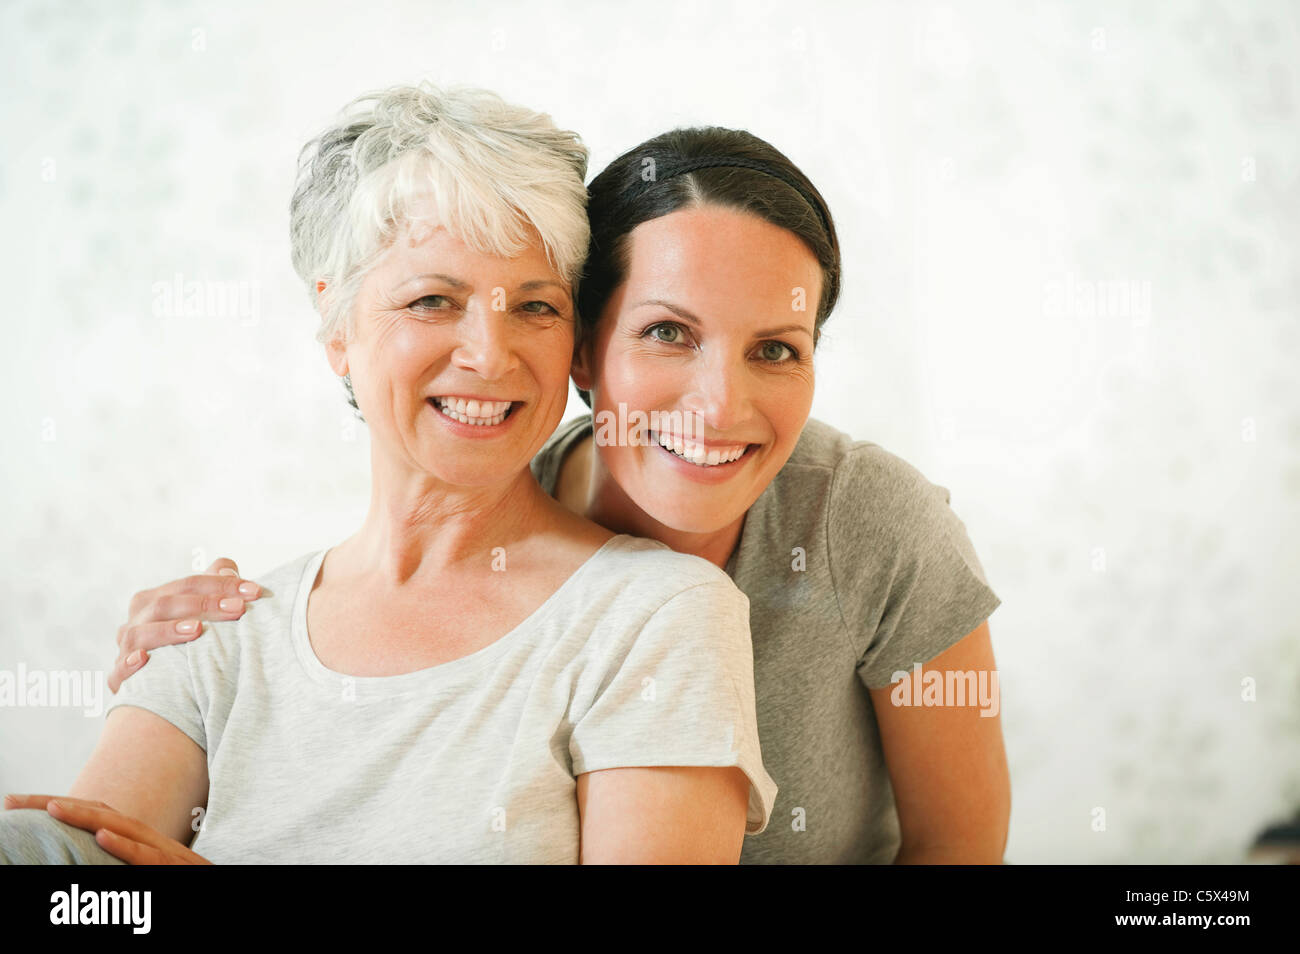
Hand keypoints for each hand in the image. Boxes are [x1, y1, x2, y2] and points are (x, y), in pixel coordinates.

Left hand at [3, 794, 212, 864]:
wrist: (243, 896)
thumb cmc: (195, 884)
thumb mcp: (157, 873)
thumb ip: (131, 863)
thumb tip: (94, 853)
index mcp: (146, 843)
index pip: (99, 816)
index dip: (61, 806)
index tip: (22, 805)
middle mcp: (155, 842)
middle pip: (103, 813)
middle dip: (55, 804)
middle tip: (13, 801)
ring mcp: (168, 856)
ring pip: (125, 828)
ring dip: (86, 816)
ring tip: (51, 808)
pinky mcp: (178, 871)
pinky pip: (149, 858)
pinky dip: (127, 846)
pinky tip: (103, 838)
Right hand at [112, 557, 260, 692]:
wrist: (162, 689)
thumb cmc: (186, 644)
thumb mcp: (201, 613)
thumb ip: (214, 587)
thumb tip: (227, 568)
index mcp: (154, 600)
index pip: (189, 584)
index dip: (222, 584)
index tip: (254, 592)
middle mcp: (137, 621)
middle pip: (166, 604)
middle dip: (205, 604)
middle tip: (238, 609)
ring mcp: (126, 649)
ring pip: (141, 633)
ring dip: (169, 630)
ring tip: (197, 630)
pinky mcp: (120, 679)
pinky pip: (119, 670)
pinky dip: (129, 663)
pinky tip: (143, 659)